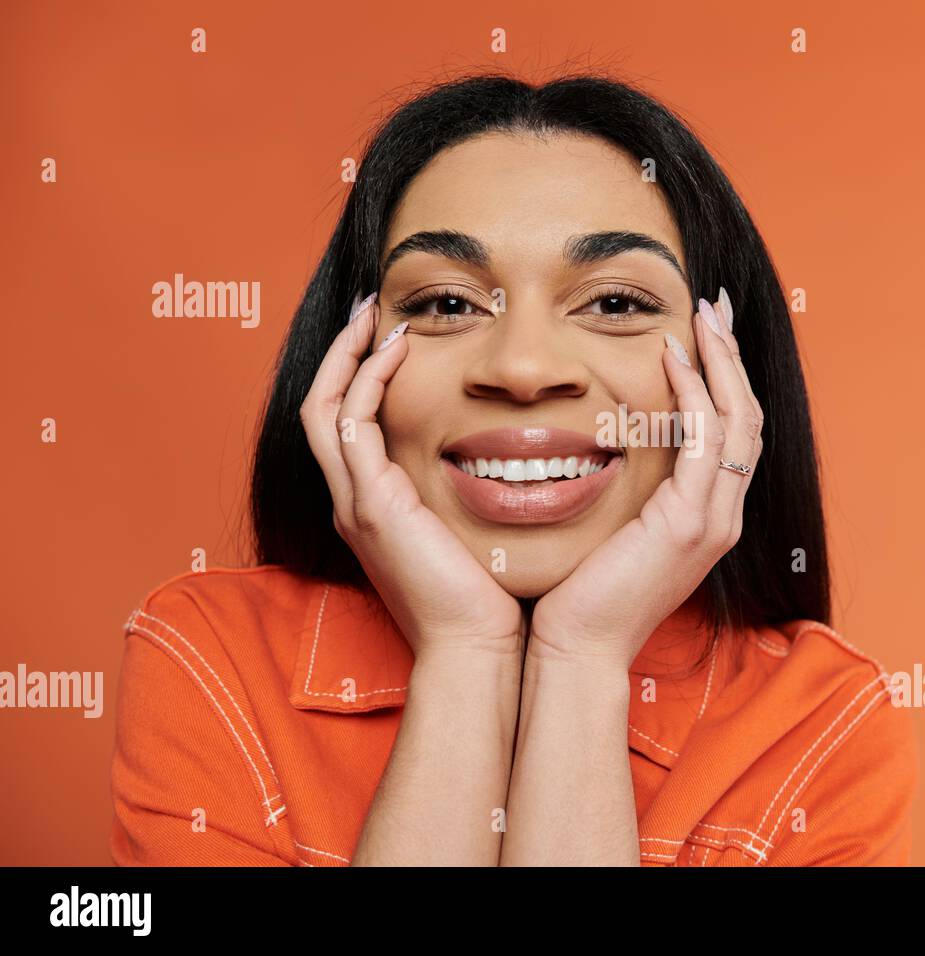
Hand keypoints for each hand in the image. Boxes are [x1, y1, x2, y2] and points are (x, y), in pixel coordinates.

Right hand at [299, 294, 523, 655]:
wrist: (476, 648)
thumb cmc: (487, 599)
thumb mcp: (472, 534)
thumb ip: (473, 496)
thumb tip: (517, 462)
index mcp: (376, 508)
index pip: (350, 427)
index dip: (360, 378)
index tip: (391, 338)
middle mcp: (355, 502)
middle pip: (323, 409)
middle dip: (341, 356)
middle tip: (369, 311)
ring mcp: (356, 504)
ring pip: (325, 409)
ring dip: (345, 357)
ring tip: (374, 317)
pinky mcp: (372, 507)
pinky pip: (352, 425)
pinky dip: (367, 382)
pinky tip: (397, 353)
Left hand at [529, 289, 762, 667]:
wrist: (577, 649)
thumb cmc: (581, 595)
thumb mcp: (615, 531)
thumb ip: (628, 489)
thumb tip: (606, 441)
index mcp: (707, 517)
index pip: (733, 434)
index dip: (725, 380)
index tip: (704, 334)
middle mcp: (722, 516)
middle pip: (749, 418)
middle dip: (733, 359)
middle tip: (715, 308)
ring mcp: (712, 520)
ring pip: (739, 421)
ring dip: (722, 362)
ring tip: (702, 317)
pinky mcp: (689, 523)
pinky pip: (706, 441)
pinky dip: (696, 393)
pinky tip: (672, 358)